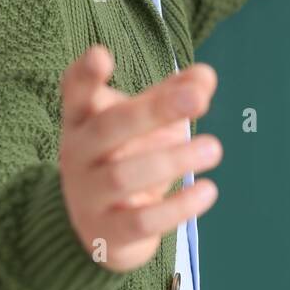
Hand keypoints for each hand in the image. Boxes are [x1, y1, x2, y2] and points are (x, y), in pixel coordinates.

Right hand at [59, 44, 221, 272]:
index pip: (76, 92)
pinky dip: (178, 207)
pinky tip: (208, 190)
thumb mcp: (147, 122)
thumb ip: (175, 93)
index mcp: (84, 119)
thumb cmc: (127, 156)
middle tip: (198, 99)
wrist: (100, 229)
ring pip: (124, 175)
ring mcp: (88, 195)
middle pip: (108, 128)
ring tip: (214, 148)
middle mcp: (78, 154)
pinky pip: (141, 222)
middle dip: (153, 111)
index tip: (101, 55)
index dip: (85, 75)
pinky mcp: (108, 234)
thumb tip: (206, 76)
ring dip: (174, 160)